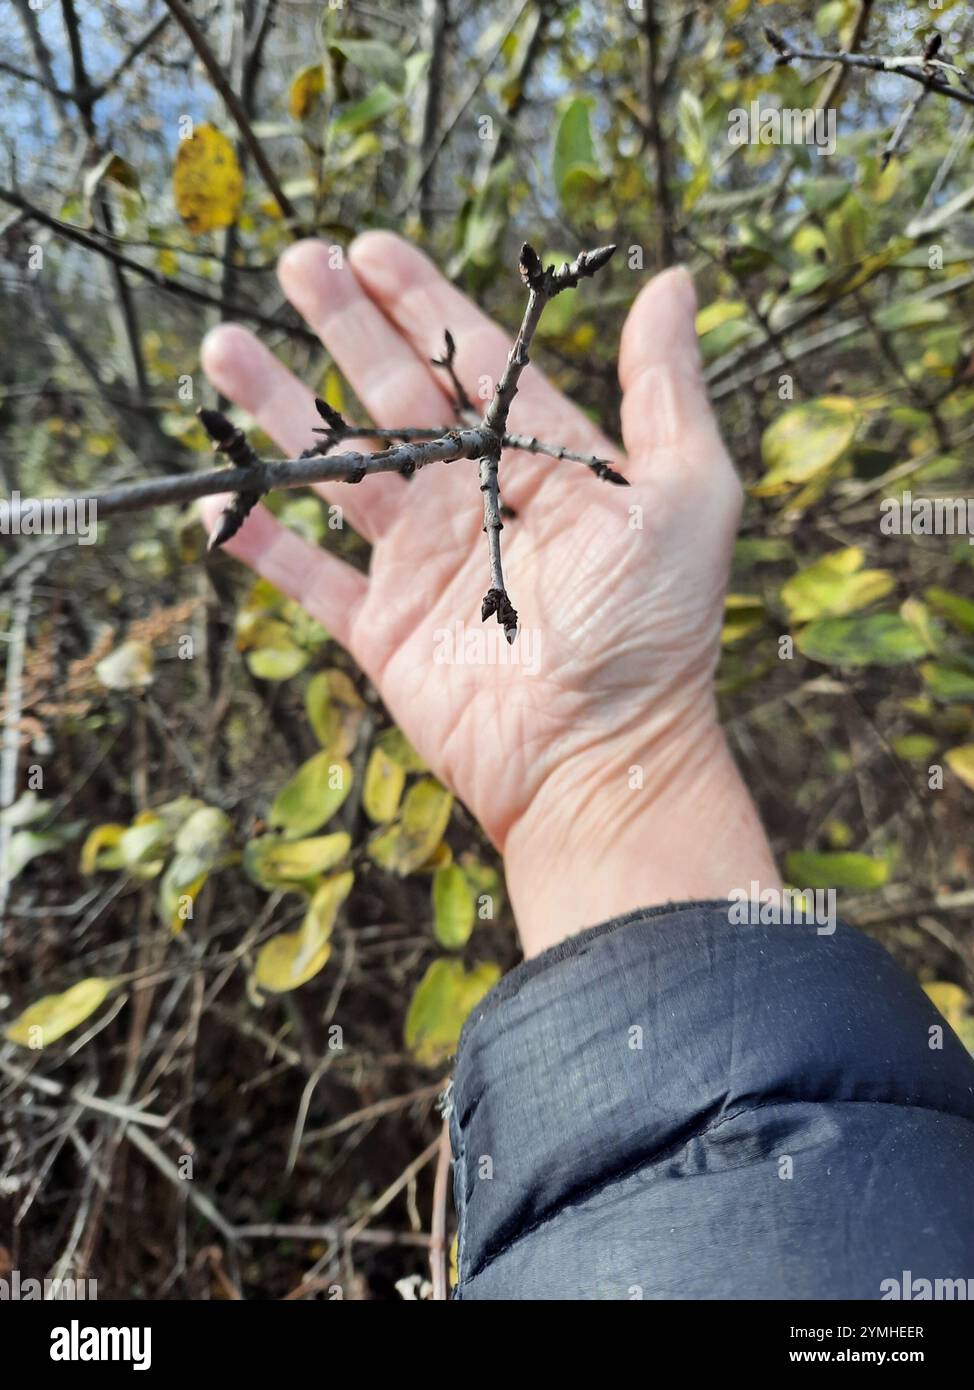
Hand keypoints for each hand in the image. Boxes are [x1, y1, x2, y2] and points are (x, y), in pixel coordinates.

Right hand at [201, 234, 778, 955]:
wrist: (601, 760)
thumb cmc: (656, 630)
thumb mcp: (685, 494)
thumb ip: (666, 388)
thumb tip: (675, 281)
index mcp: (540, 461)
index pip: (470, 362)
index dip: (422, 302)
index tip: (373, 248)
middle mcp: (474, 501)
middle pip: (391, 398)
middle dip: (343, 327)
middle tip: (295, 261)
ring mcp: (423, 565)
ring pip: (336, 472)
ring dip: (280, 411)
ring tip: (223, 347)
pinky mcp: (382, 629)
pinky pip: (308, 577)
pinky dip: (262, 542)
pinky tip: (220, 497)